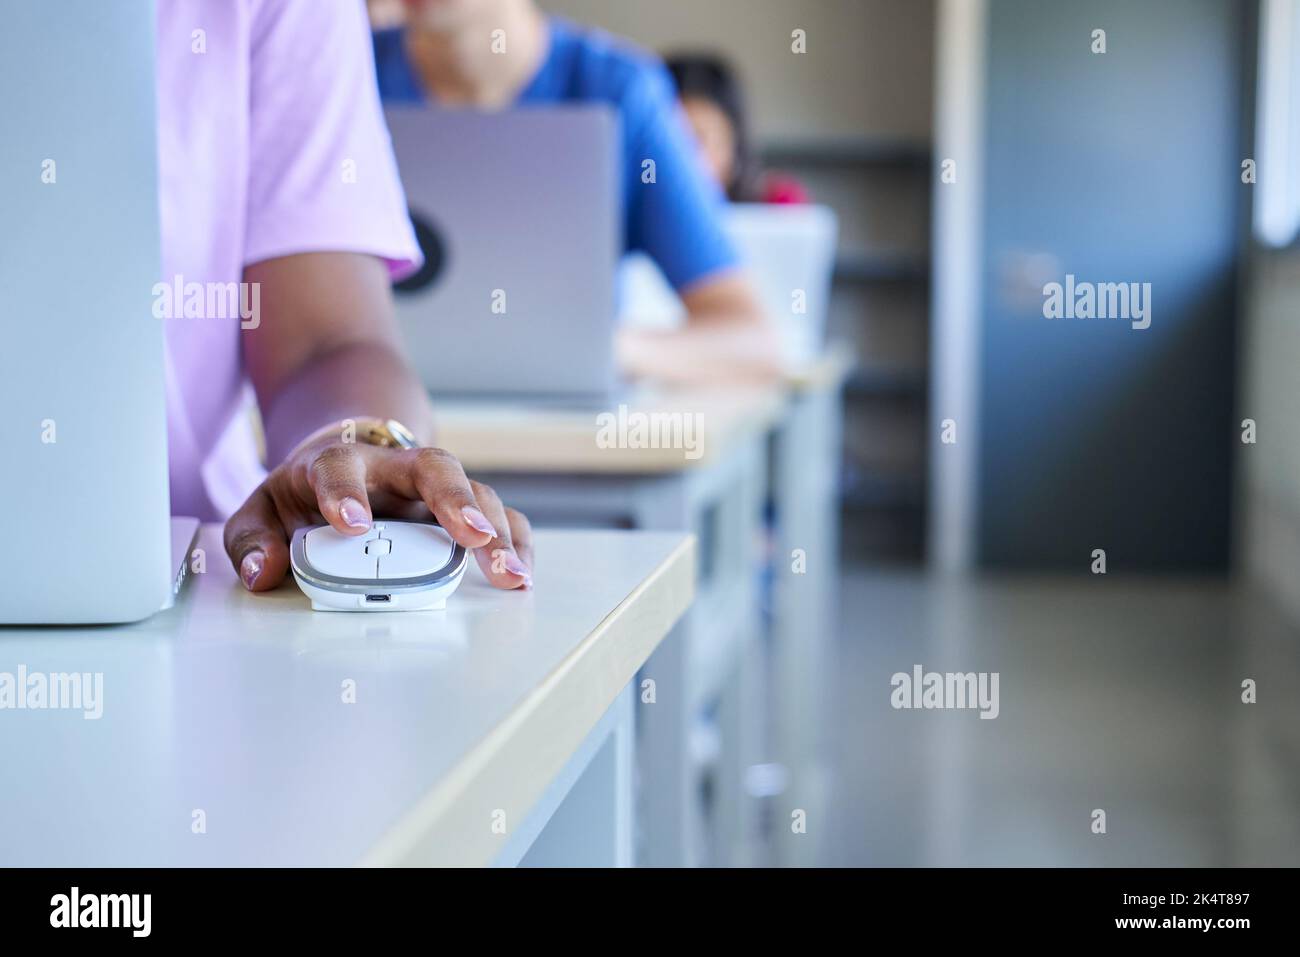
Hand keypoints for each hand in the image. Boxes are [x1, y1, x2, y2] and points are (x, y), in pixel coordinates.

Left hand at [223, 435, 532, 592]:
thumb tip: (262, 571)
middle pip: (435, 468)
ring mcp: (437, 488)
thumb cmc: (308, 492)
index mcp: (342, 463)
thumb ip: (253, 539)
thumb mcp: (265, 510)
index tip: (352, 524)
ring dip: (497, 532)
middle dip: (457, 502)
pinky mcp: (465, 509)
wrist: (347, 459)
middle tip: (473, 536)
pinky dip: (517, 542)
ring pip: (477, 493)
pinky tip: (523, 571)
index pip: (340, 467)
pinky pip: (502, 516)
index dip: (345, 493)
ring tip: (509, 574)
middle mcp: (397, 469)